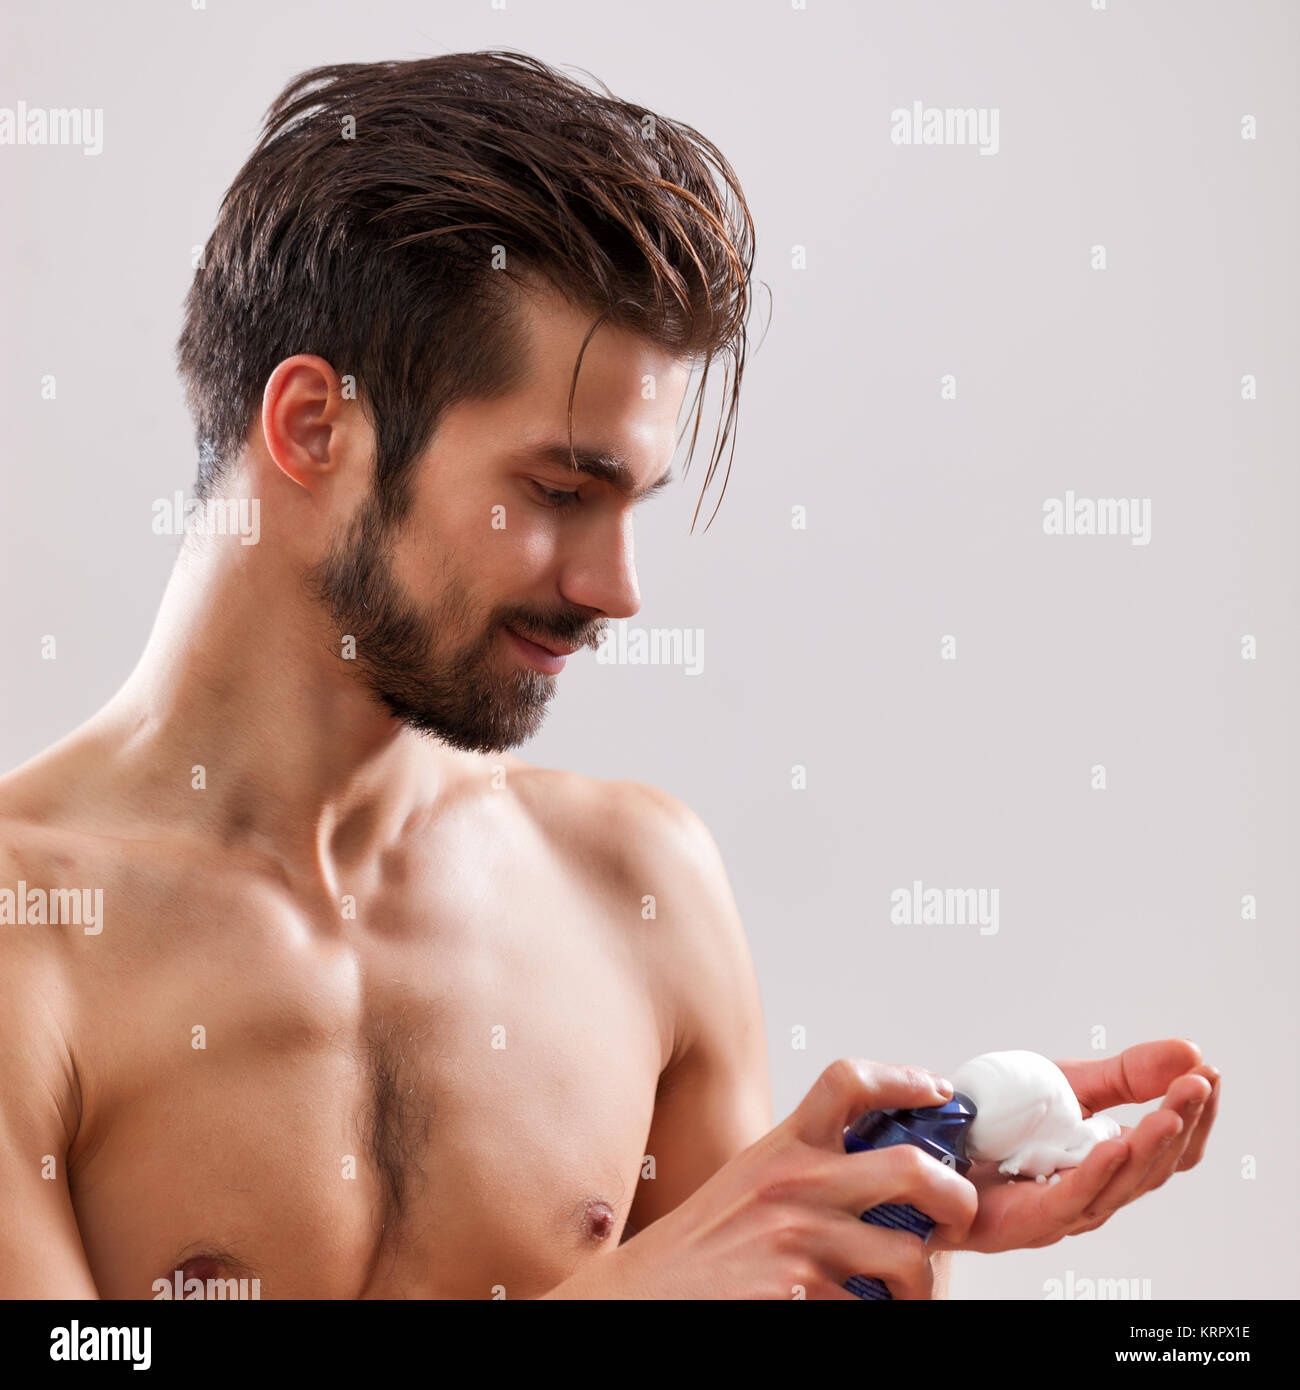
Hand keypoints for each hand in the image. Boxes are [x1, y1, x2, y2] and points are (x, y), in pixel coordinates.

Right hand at [542, 1058, 976, 1299]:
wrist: (641, 1298)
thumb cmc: (698, 1251)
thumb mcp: (749, 1186)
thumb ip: (807, 1173)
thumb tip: (877, 1178)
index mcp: (781, 1150)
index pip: (847, 1082)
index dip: (903, 1078)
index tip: (937, 1092)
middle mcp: (794, 1187)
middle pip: (910, 1166)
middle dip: (955, 1197)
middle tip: (957, 1217)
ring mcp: (800, 1244)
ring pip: (909, 1257)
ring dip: (921, 1286)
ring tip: (906, 1294)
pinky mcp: (800, 1298)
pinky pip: (874, 1312)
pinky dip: (879, 1318)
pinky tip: (860, 1313)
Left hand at [931, 1038, 1218, 1253]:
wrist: (933, 1153)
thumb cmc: (1004, 1129)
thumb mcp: (1069, 1086)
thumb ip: (1127, 1074)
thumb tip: (1189, 1050)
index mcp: (1112, 1164)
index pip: (1170, 1147)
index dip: (1193, 1113)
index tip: (1208, 1073)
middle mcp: (1097, 1192)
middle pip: (1153, 1166)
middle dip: (1180, 1123)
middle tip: (1197, 1084)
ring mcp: (1065, 1211)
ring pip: (1120, 1185)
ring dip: (1149, 1147)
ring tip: (1171, 1114)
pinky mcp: (1029, 1219)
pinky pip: (1070, 1198)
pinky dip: (1097, 1172)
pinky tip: (1116, 1145)